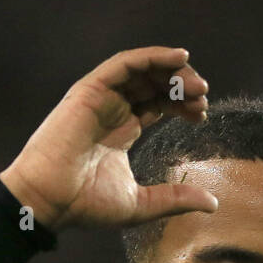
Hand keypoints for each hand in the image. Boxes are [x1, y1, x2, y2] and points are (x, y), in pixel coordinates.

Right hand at [0, 46, 218, 233]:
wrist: (49, 200)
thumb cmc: (86, 204)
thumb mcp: (142, 203)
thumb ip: (176, 199)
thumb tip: (212, 203)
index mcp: (122, 131)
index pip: (158, 105)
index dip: (182, 105)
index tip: (202, 115)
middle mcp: (113, 110)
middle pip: (155, 85)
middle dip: (182, 87)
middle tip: (203, 97)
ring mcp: (101, 98)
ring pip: (143, 71)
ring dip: (173, 71)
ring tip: (196, 84)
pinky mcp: (91, 90)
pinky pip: (125, 64)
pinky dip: (152, 57)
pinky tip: (178, 59)